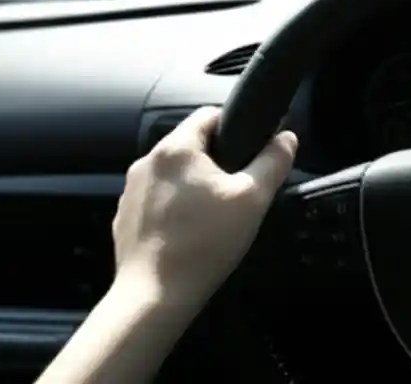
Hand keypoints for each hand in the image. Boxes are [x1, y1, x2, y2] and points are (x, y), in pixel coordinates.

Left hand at [111, 107, 298, 308]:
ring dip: (193, 186)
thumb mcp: (253, 199)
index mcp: (176, 148)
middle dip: (216, 162)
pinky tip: (190, 233)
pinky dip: (174, 209)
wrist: (155, 296)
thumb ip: (273, 162)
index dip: (236, 127)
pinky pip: (157, 200)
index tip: (251, 152)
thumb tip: (286, 138)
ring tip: (214, 216)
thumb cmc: (204, 244)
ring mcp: (131, 190)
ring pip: (173, 175)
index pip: (209, 115)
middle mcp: (146, 162)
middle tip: (238, 191)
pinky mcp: (125, 217)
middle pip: (191, 146)